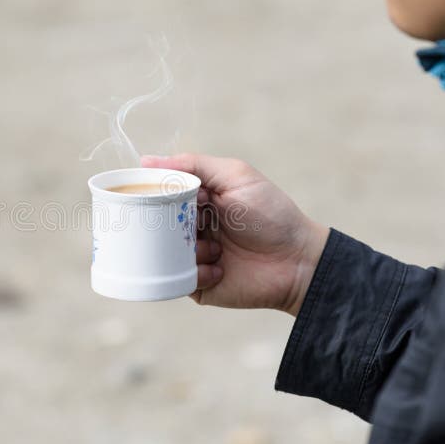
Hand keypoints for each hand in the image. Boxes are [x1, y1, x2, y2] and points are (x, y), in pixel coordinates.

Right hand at [142, 154, 328, 315]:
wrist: (297, 260)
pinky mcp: (194, 283)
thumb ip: (193, 165)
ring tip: (218, 249)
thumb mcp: (235, 176)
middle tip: (198, 223)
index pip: (159, 193)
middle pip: (156, 222)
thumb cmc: (271, 215)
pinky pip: (175, 278)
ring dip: (189, 248)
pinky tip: (221, 268)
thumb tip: (147, 160)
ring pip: (163, 251)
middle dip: (172, 222)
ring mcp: (190, 255)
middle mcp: (188, 226)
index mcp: (194, 200)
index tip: (167, 196)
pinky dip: (196, 272)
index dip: (159, 194)